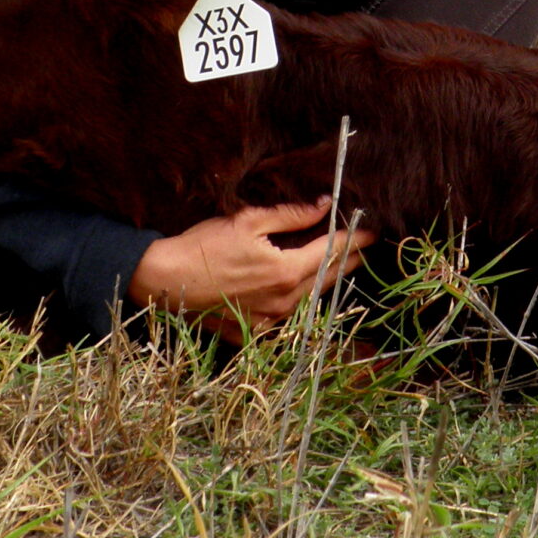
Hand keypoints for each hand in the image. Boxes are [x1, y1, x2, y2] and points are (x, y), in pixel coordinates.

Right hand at [128, 197, 375, 339]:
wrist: (164, 281)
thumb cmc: (203, 246)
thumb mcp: (248, 220)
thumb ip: (291, 214)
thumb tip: (325, 205)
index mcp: (286, 271)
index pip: (332, 252)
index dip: (354, 239)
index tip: (373, 230)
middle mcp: (284, 302)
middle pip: (327, 278)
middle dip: (349, 261)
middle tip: (366, 247)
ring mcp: (269, 322)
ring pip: (310, 299)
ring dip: (327, 281)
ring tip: (342, 265)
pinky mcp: (253, 333)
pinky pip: (287, 316)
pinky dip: (300, 300)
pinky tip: (303, 290)